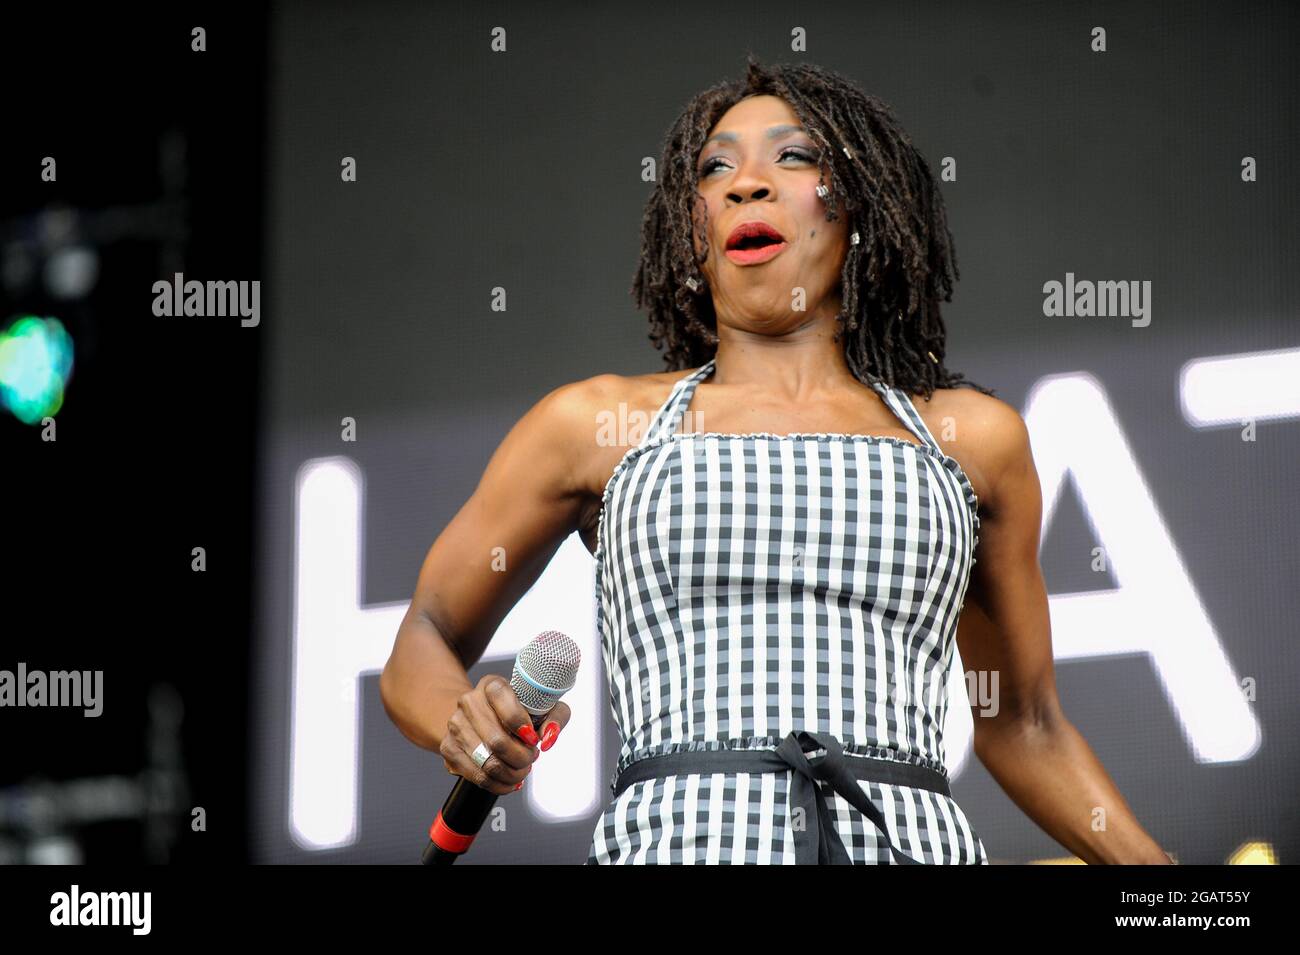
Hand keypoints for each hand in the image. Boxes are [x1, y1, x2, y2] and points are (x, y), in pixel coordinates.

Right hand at [438, 674, 570, 794]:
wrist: (481, 715)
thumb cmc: (517, 711)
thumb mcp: (542, 706)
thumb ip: (555, 717)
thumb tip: (548, 737)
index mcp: (492, 685)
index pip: (504, 702)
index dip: (522, 726)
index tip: (533, 738)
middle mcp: (469, 702)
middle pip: (497, 741)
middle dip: (521, 757)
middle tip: (531, 758)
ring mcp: (455, 725)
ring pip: (487, 763)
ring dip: (511, 774)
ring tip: (521, 770)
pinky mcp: (449, 748)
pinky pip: (476, 776)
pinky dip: (498, 785)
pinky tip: (509, 780)